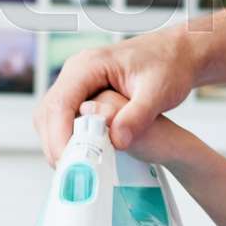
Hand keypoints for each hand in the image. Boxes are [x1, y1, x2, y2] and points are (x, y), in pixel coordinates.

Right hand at [34, 26, 201, 166]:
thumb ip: (137, 116)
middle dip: (55, 143)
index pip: (61, 102)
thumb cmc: (169, 66)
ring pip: (52, 116)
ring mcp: (78, 81)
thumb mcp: (158, 92)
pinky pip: (64, 116)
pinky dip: (67, 137)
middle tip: (69, 172)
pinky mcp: (83, 92)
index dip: (59, 135)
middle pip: (49, 111)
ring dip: (57, 142)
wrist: (177, 53)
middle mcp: (77, 71)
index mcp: (90, 65)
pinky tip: (82, 155)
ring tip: (74, 168)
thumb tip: (116, 141)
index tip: (69, 162)